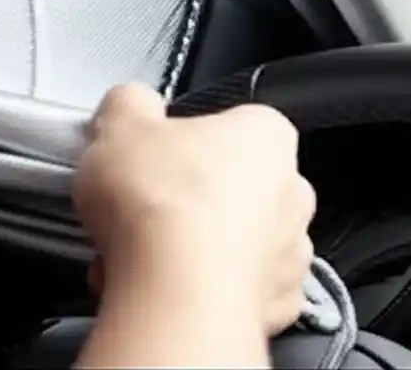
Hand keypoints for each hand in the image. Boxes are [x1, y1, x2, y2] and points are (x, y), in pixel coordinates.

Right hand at [74, 84, 314, 336]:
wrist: (175, 293)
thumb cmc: (160, 204)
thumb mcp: (119, 124)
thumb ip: (128, 103)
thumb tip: (130, 104)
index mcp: (265, 136)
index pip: (229, 123)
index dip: (180, 139)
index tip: (147, 154)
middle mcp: (291, 192)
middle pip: (231, 184)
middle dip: (186, 197)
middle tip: (138, 204)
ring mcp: (289, 253)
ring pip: (232, 241)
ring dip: (191, 245)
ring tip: (140, 252)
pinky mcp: (275, 305)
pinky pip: (233, 290)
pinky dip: (199, 289)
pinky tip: (160, 285)